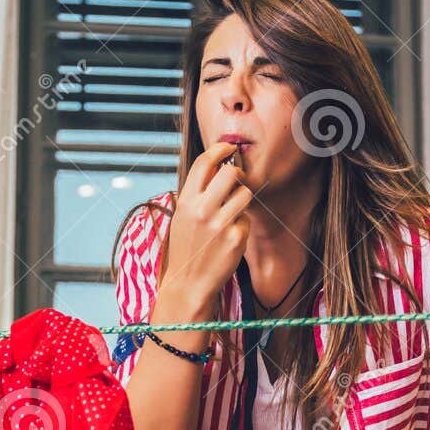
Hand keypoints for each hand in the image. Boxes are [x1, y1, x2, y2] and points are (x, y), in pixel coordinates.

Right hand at [160, 141, 253, 310]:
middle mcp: (202, 210)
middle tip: (236, 181)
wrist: (188, 282)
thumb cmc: (186, 246)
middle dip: (237, 174)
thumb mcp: (183, 214)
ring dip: (241, 200)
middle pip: (231, 173)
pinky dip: (241, 224)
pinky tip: (229, 236)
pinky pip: (246, 219)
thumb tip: (216, 164)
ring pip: (245, 194)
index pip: (205, 162)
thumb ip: (197, 191)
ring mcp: (220, 224)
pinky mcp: (236, 238)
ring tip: (230, 213)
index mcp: (186, 200)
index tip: (228, 147)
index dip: (220, 149)